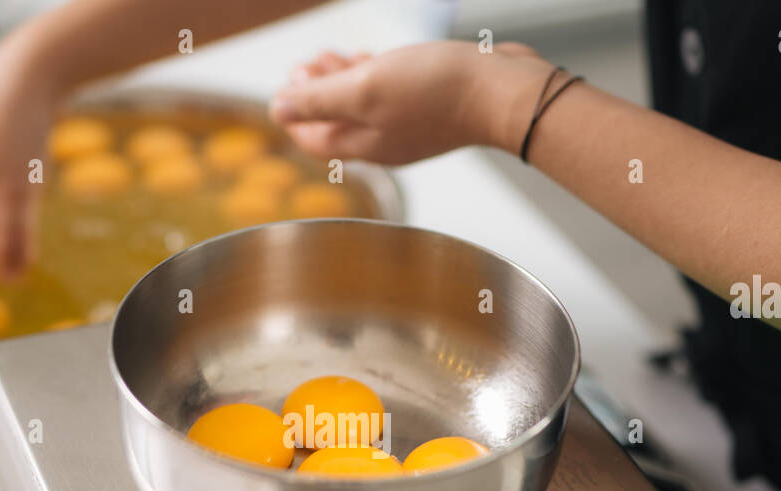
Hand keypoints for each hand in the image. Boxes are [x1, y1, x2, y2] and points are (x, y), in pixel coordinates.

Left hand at [269, 41, 551, 164]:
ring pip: (363, 106)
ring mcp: (409, 125)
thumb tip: (278, 110)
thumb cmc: (437, 91)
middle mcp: (385, 141)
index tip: (286, 86)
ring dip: (341, 81)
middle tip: (303, 65)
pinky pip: (391, 95)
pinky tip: (370, 56)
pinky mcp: (432, 107)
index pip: (314, 139)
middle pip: (336, 123)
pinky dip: (373, 77)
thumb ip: (319, 101)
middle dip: (314, 94)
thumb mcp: (363, 89)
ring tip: (328, 56)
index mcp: (364, 145)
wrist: (502, 92)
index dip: (293, 114)